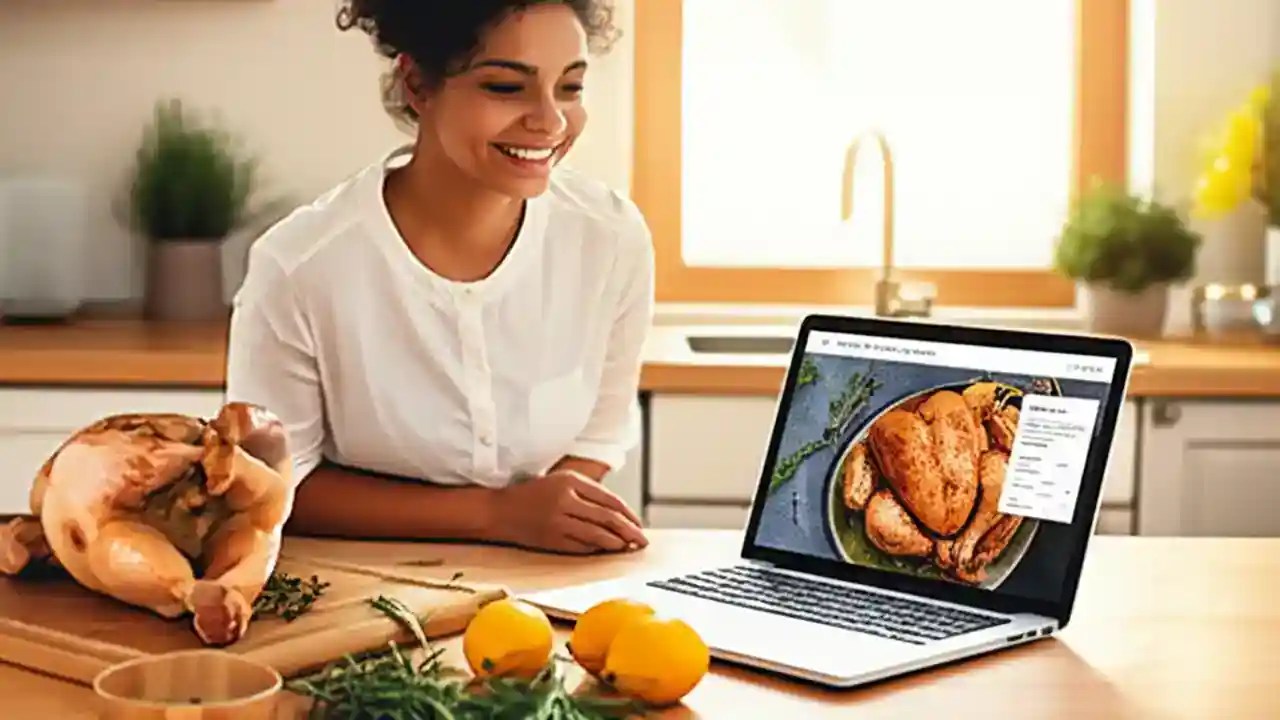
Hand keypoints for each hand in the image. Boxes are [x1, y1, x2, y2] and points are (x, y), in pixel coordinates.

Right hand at [492, 470, 648, 554]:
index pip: (609, 499)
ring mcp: (558, 521)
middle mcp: (565, 499)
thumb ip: (586, 491)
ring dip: (616, 543)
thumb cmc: (532, 494)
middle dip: (629, 531)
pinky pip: (582, 547)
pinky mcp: (552, 539)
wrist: (499, 510)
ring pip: (597, 534)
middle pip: (607, 518)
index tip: (639, 523)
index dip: (628, 513)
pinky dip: (598, 549)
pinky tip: (608, 550)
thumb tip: (617, 511)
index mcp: (570, 480)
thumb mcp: (560, 481)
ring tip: (629, 547)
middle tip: (642, 540)